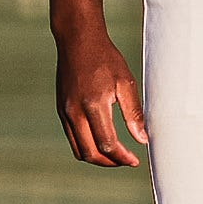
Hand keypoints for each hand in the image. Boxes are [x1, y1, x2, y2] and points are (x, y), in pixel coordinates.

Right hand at [55, 30, 145, 168]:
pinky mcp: (61, 110)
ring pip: (78, 150)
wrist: (77, 41)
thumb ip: (134, 113)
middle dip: (110, 162)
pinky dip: (86, 146)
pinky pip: (72, 137)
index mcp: (94, 105)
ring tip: (115, 155)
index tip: (135, 159)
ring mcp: (65, 112)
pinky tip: (101, 140)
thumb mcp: (125, 82)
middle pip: (90, 153)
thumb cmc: (105, 59)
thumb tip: (142, 140)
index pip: (107, 143)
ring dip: (97, 157)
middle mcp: (75, 112)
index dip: (122, 157)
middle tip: (126, 161)